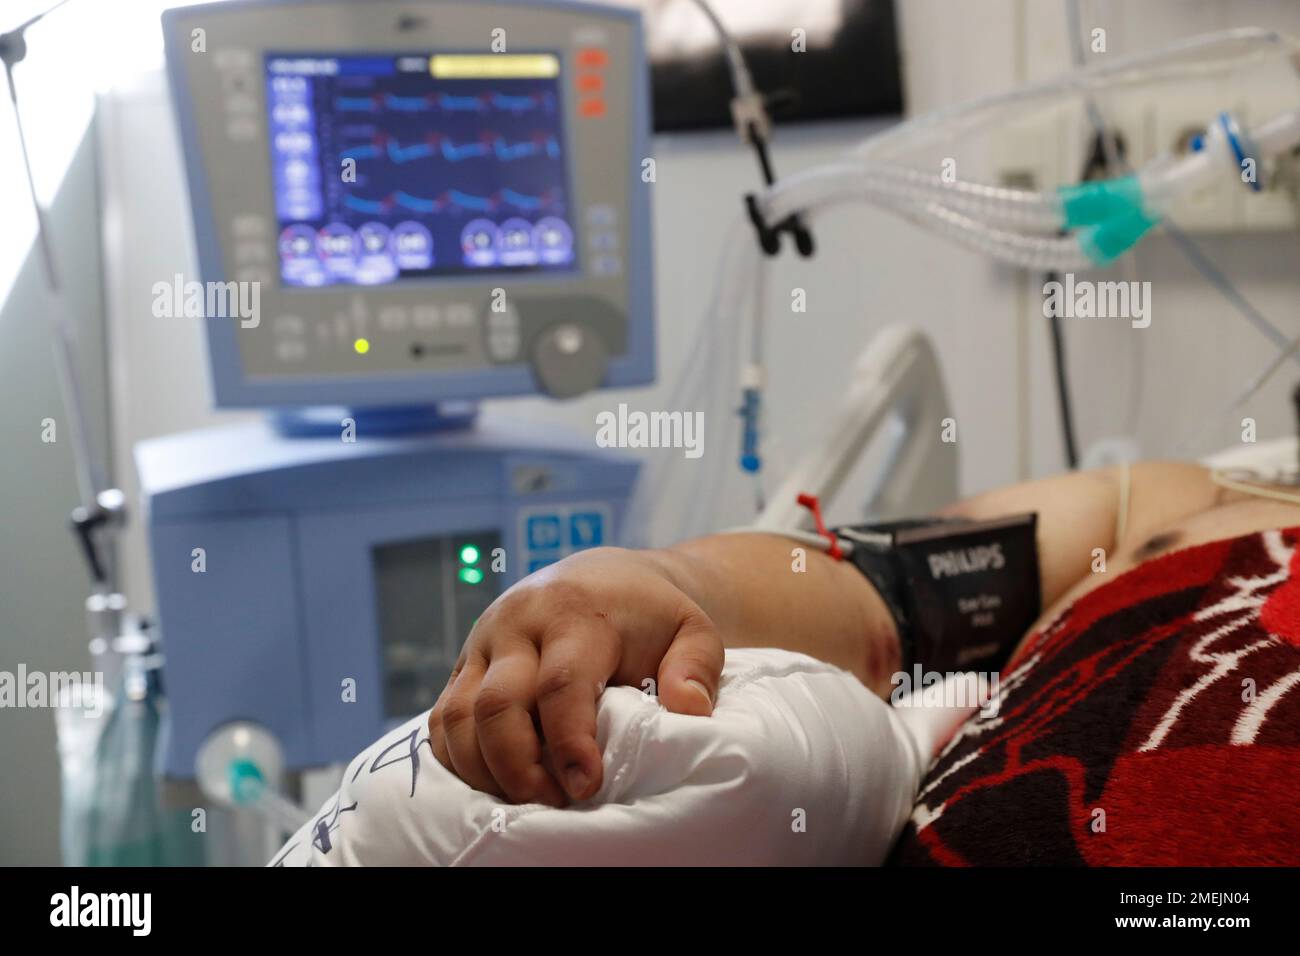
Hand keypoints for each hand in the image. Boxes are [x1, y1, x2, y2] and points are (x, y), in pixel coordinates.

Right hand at [428, 547, 723, 805]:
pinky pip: (443, 720)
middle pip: (496, 705)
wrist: (600, 578)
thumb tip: (688, 710)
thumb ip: (696, 667)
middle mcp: (516, 625)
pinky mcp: (463, 665)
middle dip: (519, 767)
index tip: (586, 786)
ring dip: (486, 770)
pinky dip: (461, 759)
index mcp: (573, 613)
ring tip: (529, 798)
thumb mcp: (690, 629)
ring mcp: (482, 644)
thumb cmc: (647, 615)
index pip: (559, 684)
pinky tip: (498, 781)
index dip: (568, 742)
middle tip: (557, 802)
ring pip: (458, 717)